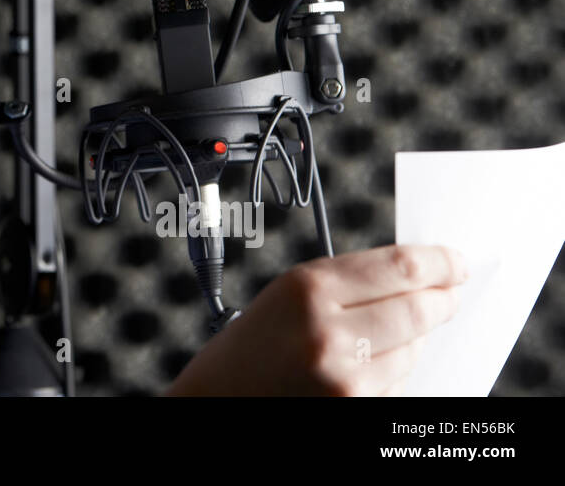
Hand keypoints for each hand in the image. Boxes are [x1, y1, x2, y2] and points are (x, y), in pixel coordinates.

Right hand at [164, 244, 467, 395]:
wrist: (216, 402)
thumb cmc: (248, 350)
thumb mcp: (287, 297)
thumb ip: (345, 283)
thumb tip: (415, 277)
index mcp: (307, 288)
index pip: (400, 267)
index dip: (439, 262)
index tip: (455, 262)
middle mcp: (328, 331)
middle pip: (419, 308)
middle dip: (442, 300)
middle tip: (448, 295)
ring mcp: (345, 376)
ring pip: (413, 349)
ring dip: (414, 340)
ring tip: (383, 337)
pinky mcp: (355, 409)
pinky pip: (398, 383)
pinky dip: (393, 371)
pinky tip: (365, 366)